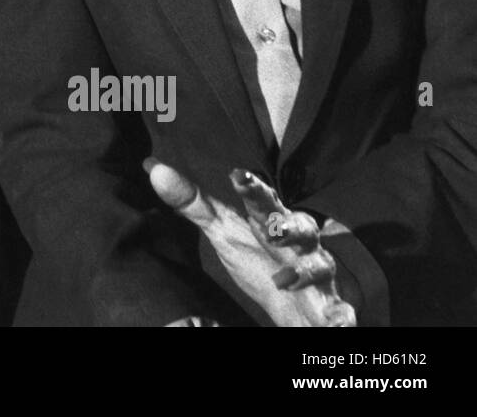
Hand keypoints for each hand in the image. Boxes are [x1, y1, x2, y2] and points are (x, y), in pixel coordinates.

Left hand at [146, 158, 355, 326]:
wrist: (302, 299)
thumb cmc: (260, 256)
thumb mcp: (224, 230)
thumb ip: (191, 202)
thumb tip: (151, 167)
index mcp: (271, 223)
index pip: (262, 202)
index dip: (252, 189)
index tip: (237, 175)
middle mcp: (299, 244)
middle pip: (300, 228)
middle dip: (289, 227)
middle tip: (273, 228)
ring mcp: (317, 274)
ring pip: (320, 267)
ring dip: (305, 273)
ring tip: (285, 280)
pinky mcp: (331, 306)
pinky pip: (341, 312)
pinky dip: (341, 318)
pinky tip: (338, 325)